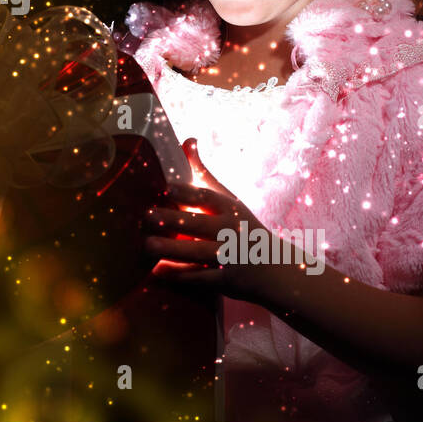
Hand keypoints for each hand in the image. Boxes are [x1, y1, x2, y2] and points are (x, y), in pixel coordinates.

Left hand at [143, 138, 279, 304]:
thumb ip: (204, 175)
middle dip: (174, 221)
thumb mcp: (230, 201)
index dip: (188, 192)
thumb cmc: (244, 228)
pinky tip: (157, 271)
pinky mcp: (226, 281)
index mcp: (231, 209)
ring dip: (171, 250)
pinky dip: (179, 276)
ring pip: (197, 253)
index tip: (167, 188)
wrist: (275, 269)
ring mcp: (230, 257)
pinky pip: (200, 278)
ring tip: (147, 245)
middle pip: (200, 224)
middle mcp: (232, 231)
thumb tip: (188, 140)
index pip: (209, 197)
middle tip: (148, 217)